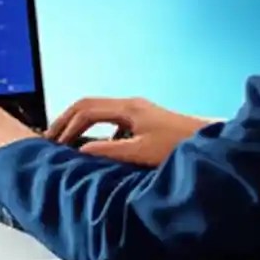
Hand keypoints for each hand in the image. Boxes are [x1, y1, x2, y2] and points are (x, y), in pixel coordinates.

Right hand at [46, 97, 216, 166]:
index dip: (66, 125)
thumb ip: (110, 151)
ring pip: (100, 113)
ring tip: (68, 144)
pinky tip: (98, 150)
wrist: (210, 144)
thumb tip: (81, 152)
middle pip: (89, 106)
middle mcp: (132, 106)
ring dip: (82, 126)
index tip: (53, 143)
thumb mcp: (141, 153)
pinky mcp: (145, 122)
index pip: (86, 110)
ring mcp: (139, 112)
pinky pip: (112, 122)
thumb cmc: (179, 148)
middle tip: (50, 138)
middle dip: (67, 121)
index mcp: (128, 109)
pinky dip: (98, 132)